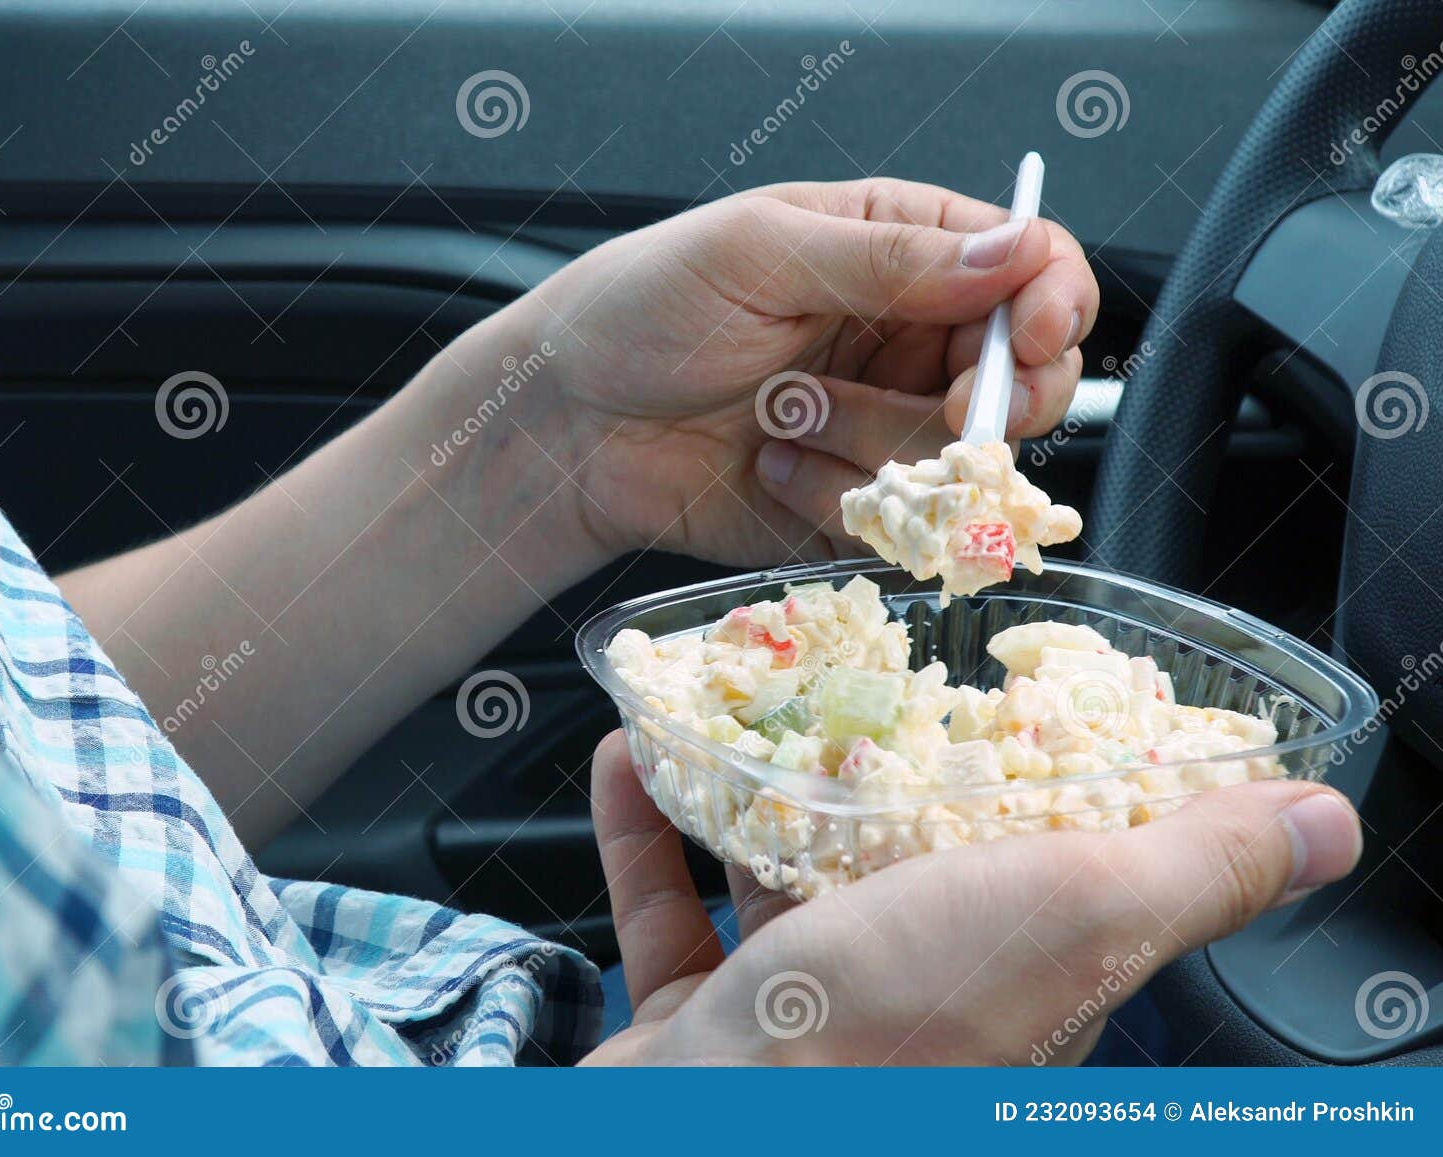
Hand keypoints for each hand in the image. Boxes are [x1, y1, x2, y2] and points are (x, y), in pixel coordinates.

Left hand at [520, 178, 1097, 565]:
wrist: (568, 425)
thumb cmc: (642, 310)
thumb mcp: (759, 254)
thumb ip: (889, 258)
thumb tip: (1016, 252)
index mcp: (897, 248)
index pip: (1029, 265)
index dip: (1051, 302)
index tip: (1030, 337)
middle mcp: (906, 338)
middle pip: (1029, 376)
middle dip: (996, 399)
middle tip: (953, 407)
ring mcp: (884, 424)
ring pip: (962, 457)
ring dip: (873, 440)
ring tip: (782, 414)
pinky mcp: (856, 504)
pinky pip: (901, 522)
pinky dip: (838, 498)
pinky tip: (772, 468)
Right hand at [578, 731, 1361, 1065]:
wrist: (707, 1130)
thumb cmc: (889, 1029)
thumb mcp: (1074, 916)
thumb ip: (1193, 866)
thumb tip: (1326, 824)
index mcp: (1020, 971)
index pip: (1052, 862)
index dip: (1038, 772)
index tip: (1003, 683)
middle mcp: (917, 994)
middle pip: (906, 858)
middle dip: (874, 763)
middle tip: (846, 674)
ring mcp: (799, 1011)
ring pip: (779, 873)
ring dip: (751, 783)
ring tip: (733, 696)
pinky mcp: (700, 1018)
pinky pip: (670, 906)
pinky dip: (647, 830)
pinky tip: (629, 755)